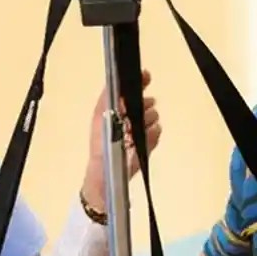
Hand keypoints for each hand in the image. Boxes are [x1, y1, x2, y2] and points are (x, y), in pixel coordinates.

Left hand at [81, 69, 162, 211]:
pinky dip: (154, 133)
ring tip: (146, 123)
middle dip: (144, 102)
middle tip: (148, 104)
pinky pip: (155, 133)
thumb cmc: (101, 149)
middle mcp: (123, 120)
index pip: (123, 91)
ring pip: (150, 116)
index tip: (146, 75)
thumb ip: (110, 102)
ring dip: (150, 117)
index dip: (134, 82)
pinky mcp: (143, 145)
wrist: (107, 180)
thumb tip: (120, 87)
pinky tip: (150, 135)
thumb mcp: (102, 122)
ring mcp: (134, 132)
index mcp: (109, 112)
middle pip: (139, 101)